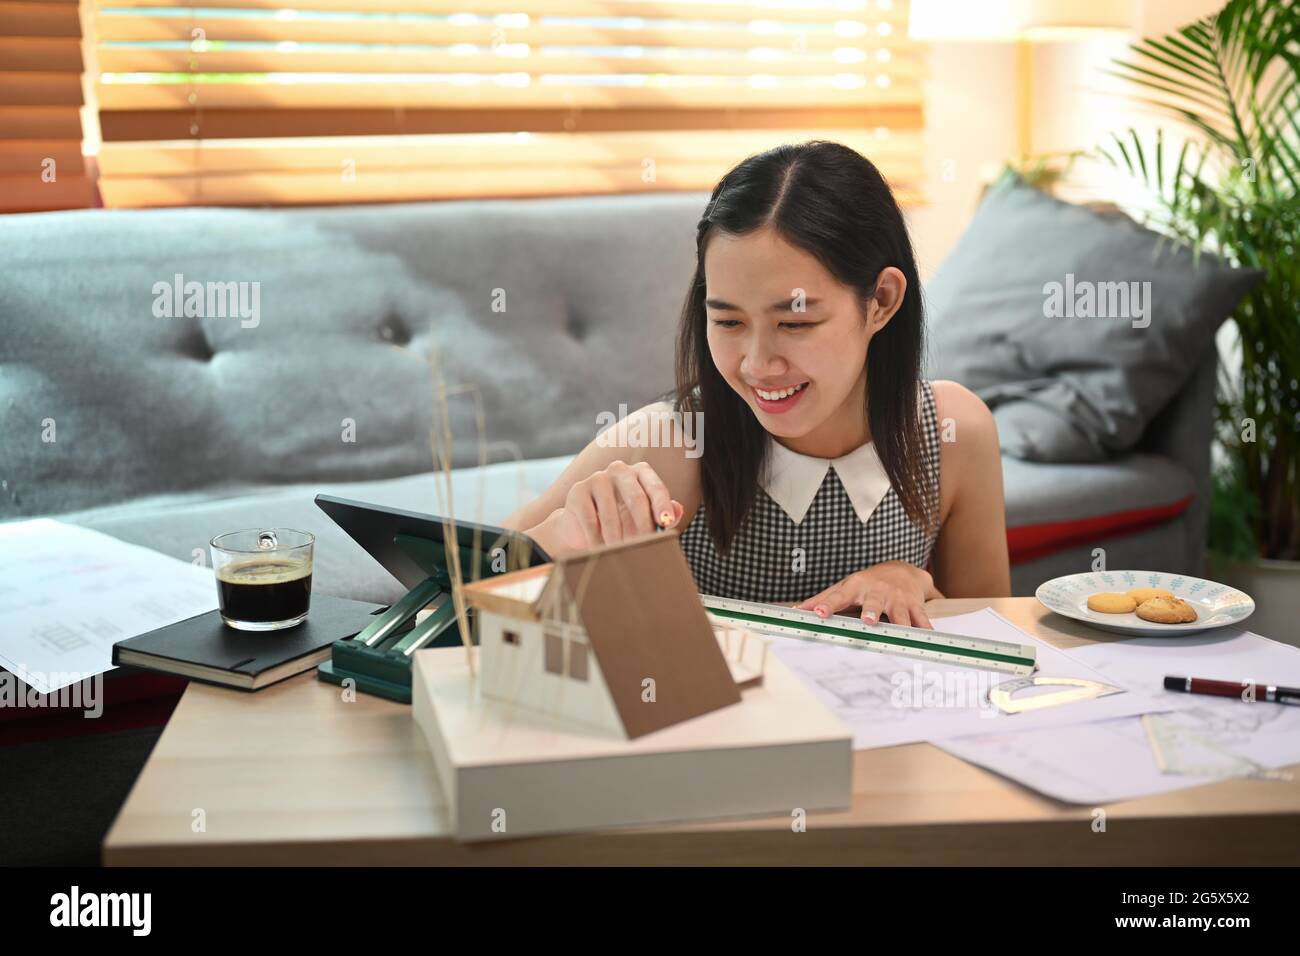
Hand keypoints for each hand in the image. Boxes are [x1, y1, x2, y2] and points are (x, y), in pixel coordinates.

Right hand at [527, 460, 683, 557]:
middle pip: (635, 497)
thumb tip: (677, 512)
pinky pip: (590, 520)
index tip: (667, 523)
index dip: (662, 505)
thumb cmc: (622, 520)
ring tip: (622, 555)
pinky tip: (601, 551)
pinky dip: (597, 540)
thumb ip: (663, 514)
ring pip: (610, 513)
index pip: (655, 487)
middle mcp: (619, 470)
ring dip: (617, 538)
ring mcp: (597, 478)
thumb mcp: (644, 518)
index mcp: (640, 472)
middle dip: (643, 525)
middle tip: (647, 546)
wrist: (583, 525)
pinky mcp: (578, 491)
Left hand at [796, 561, 942, 628]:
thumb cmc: (867, 583)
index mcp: (856, 586)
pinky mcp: (914, 605)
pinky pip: (920, 618)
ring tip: (900, 632)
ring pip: (899, 612)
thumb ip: (823, 599)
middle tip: (868, 620)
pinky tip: (928, 637)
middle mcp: (877, 591)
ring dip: (900, 622)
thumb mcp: (844, 586)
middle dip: (871, 611)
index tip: (819, 613)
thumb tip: (798, 610)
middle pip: (874, 602)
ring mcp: (897, 598)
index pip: (839, 596)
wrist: (902, 570)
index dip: (828, 605)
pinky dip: (925, 628)